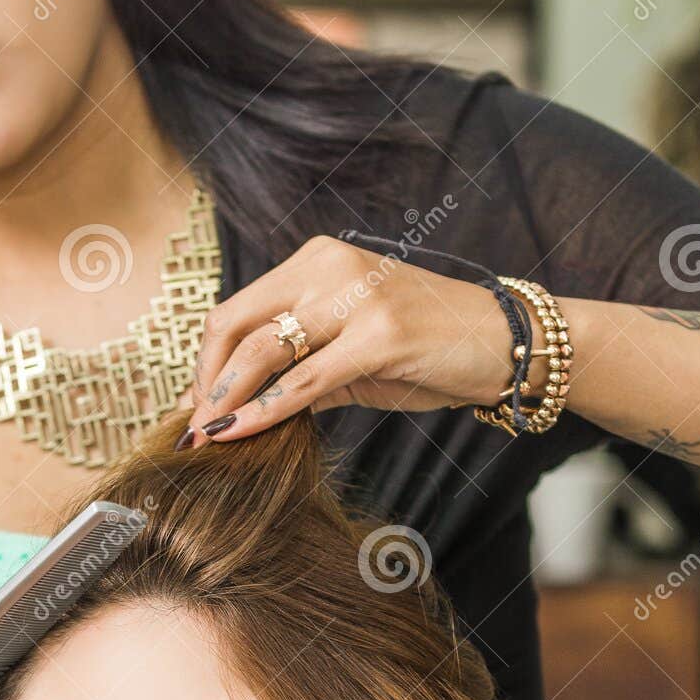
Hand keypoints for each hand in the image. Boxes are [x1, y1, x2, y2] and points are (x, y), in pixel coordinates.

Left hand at [175, 234, 525, 443]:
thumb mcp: (355, 354)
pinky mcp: (379, 336)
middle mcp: (330, 267)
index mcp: (318, 262)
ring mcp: (356, 298)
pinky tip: (239, 435)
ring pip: (262, 350)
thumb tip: (246, 406)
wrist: (506, 344)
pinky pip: (302, 382)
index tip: (196, 404)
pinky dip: (263, 412)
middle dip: (205, 381)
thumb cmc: (431, 350)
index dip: (206, 360)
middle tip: (192, 427)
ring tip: (206, 437)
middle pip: (235, 324)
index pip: (238, 309)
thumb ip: (303, 369)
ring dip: (225, 399)